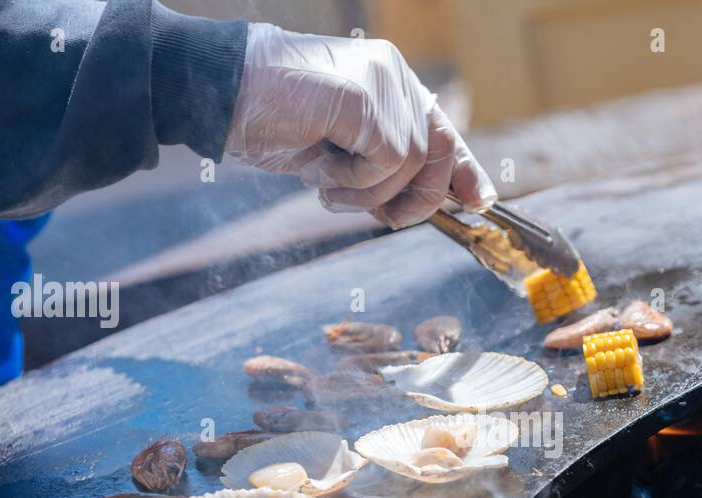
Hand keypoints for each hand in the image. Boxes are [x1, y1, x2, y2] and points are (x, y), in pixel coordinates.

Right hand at [225, 23, 496, 227]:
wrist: (221, 95)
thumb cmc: (269, 123)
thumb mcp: (336, 157)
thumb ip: (377, 171)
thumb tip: (415, 205)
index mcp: (390, 84)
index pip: (442, 128)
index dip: (464, 168)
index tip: (480, 201)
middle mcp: (394, 75)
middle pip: (439, 149)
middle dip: (419, 198)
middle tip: (383, 218)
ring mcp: (382, 81)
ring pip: (413, 161)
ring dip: (372, 193)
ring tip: (329, 187)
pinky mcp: (366, 96)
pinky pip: (388, 160)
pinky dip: (357, 181)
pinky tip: (323, 171)